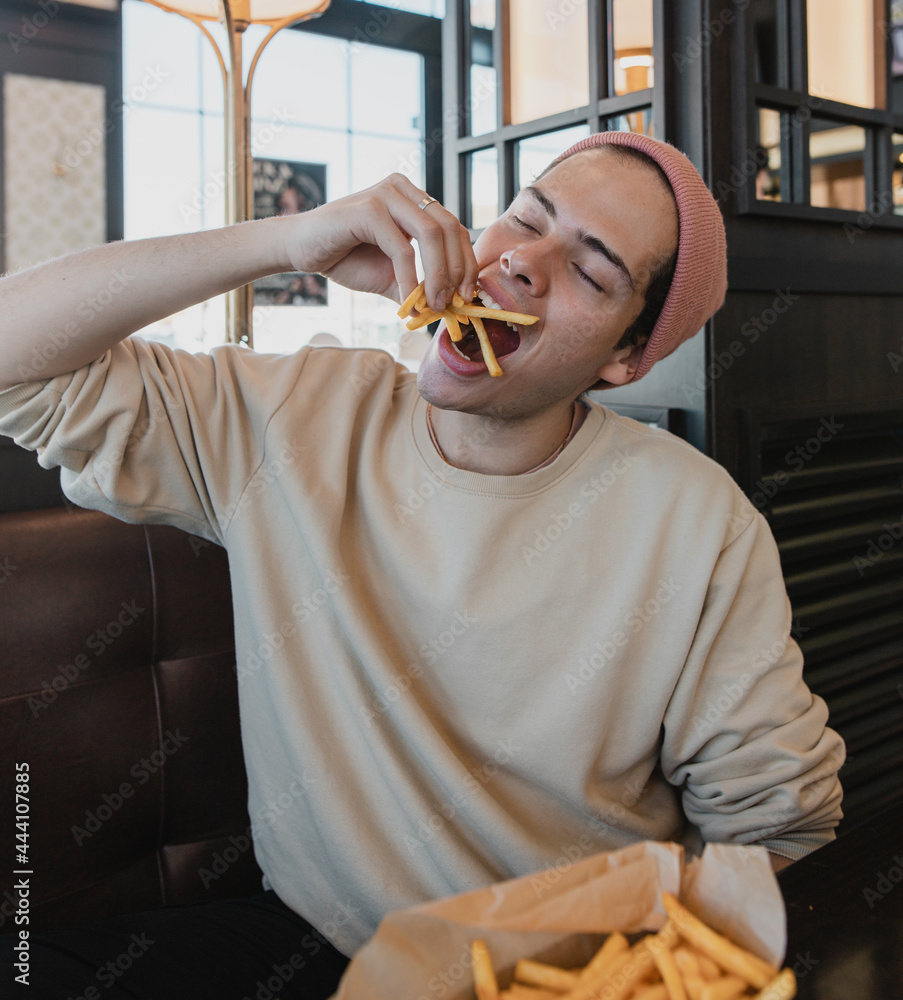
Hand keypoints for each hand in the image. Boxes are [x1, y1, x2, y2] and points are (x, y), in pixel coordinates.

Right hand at [280, 174, 477, 310]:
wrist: (302, 249)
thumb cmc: (346, 258)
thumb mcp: (391, 276)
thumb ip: (419, 286)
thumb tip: (446, 310)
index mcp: (413, 199)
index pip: (455, 227)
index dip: (466, 263)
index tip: (468, 295)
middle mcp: (403, 189)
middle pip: (450, 228)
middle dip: (458, 270)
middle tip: (454, 303)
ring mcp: (386, 194)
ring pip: (431, 235)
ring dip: (438, 276)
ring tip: (433, 305)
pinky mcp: (369, 209)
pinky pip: (402, 249)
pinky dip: (409, 279)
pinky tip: (407, 301)